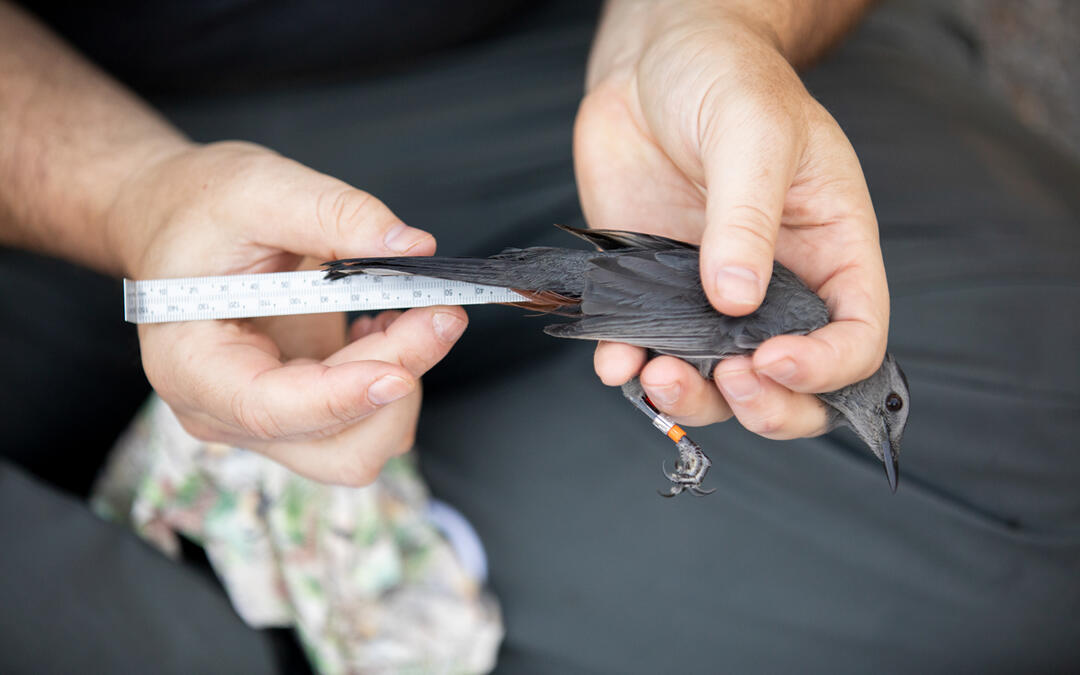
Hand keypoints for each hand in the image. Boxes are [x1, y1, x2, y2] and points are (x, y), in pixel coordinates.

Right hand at [110, 141, 466, 484]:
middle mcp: (227, 412)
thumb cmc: (199, 208)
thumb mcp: (259, 187)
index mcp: (191, 366)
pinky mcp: (305, 409)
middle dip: (396, 379)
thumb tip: (415, 248)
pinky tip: (380, 325)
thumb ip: (337, 214)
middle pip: (334, 444)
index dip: (343, 397)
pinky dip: (394, 378)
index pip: (271, 410)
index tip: (402, 370)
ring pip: (361, 447)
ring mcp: (268, 419)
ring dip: (402, 383)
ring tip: (402, 313)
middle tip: (437, 311)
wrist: (176, 221)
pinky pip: (367, 424)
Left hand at [576, 2, 887, 438]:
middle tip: (728, 381)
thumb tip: (736, 300)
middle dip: (765, 408)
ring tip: (657, 374)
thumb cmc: (726, 79)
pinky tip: (616, 362)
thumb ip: (747, 216)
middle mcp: (777, 289)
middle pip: (792, 387)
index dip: (826, 368)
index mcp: (831, 253)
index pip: (855, 337)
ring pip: (716, 385)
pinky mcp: (651, 293)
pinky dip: (629, 370)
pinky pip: (645, 352)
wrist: (651, 65)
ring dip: (691, 398)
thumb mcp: (752, 132)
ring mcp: (710, 298)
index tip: (773, 359)